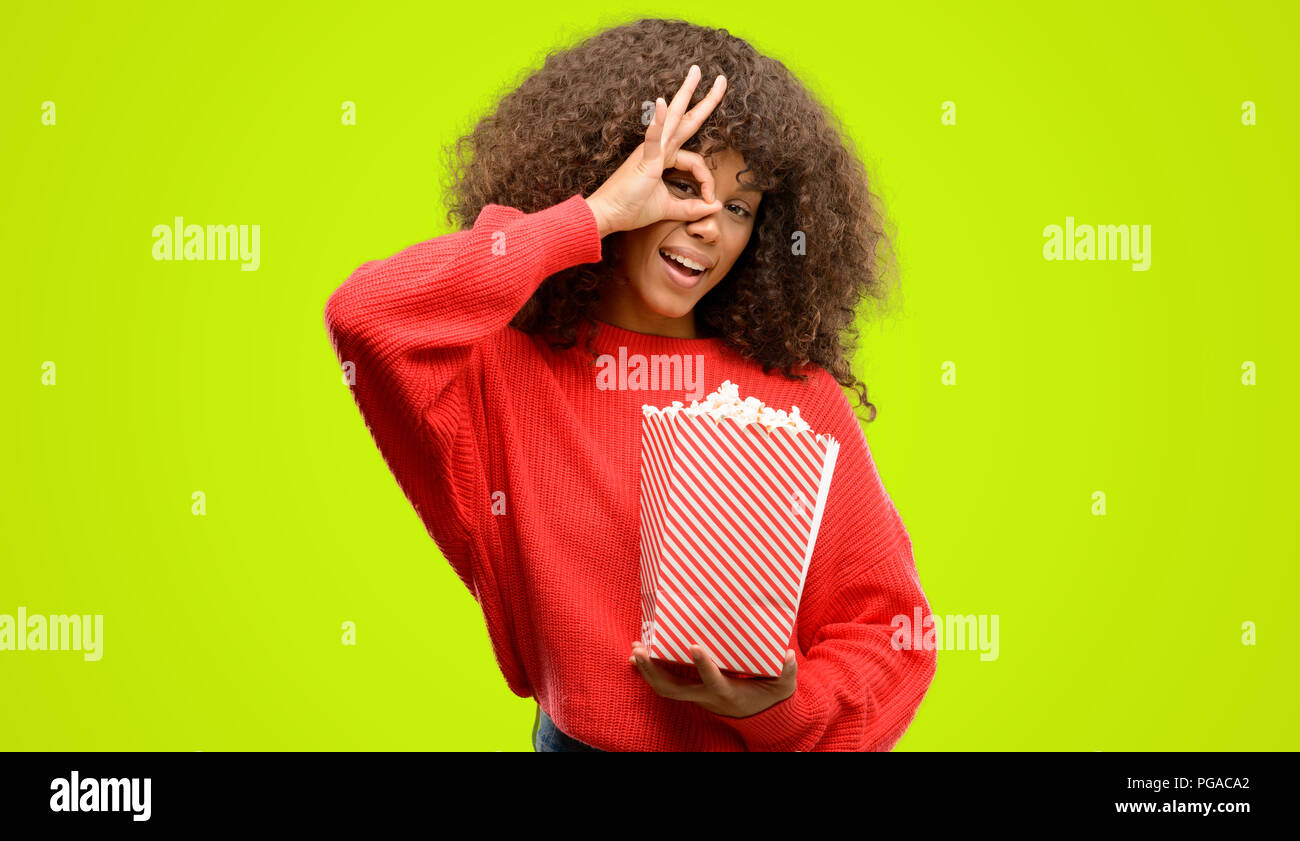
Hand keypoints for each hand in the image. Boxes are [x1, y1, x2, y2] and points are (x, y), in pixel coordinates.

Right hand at [585, 65, 727, 236]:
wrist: (607, 214)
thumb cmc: (631, 208)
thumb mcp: (669, 209)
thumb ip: (691, 208)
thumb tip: (715, 206)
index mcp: (664, 157)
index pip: (696, 161)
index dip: (707, 181)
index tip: (709, 199)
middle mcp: (659, 148)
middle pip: (687, 119)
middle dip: (705, 99)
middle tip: (721, 78)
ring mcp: (651, 150)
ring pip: (674, 118)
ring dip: (685, 93)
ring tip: (696, 72)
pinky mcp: (644, 159)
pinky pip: (652, 137)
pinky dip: (658, 121)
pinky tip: (662, 102)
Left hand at [629, 640, 796, 718]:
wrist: (759, 715)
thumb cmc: (770, 695)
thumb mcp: (783, 686)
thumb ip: (787, 672)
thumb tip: (788, 655)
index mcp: (728, 693)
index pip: (712, 680)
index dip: (702, 665)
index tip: (693, 645)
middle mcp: (706, 697)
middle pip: (673, 689)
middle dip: (654, 671)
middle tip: (641, 649)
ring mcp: (696, 696)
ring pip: (665, 689)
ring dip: (647, 671)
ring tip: (636, 648)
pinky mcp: (691, 692)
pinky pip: (666, 685)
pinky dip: (650, 673)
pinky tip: (638, 657)